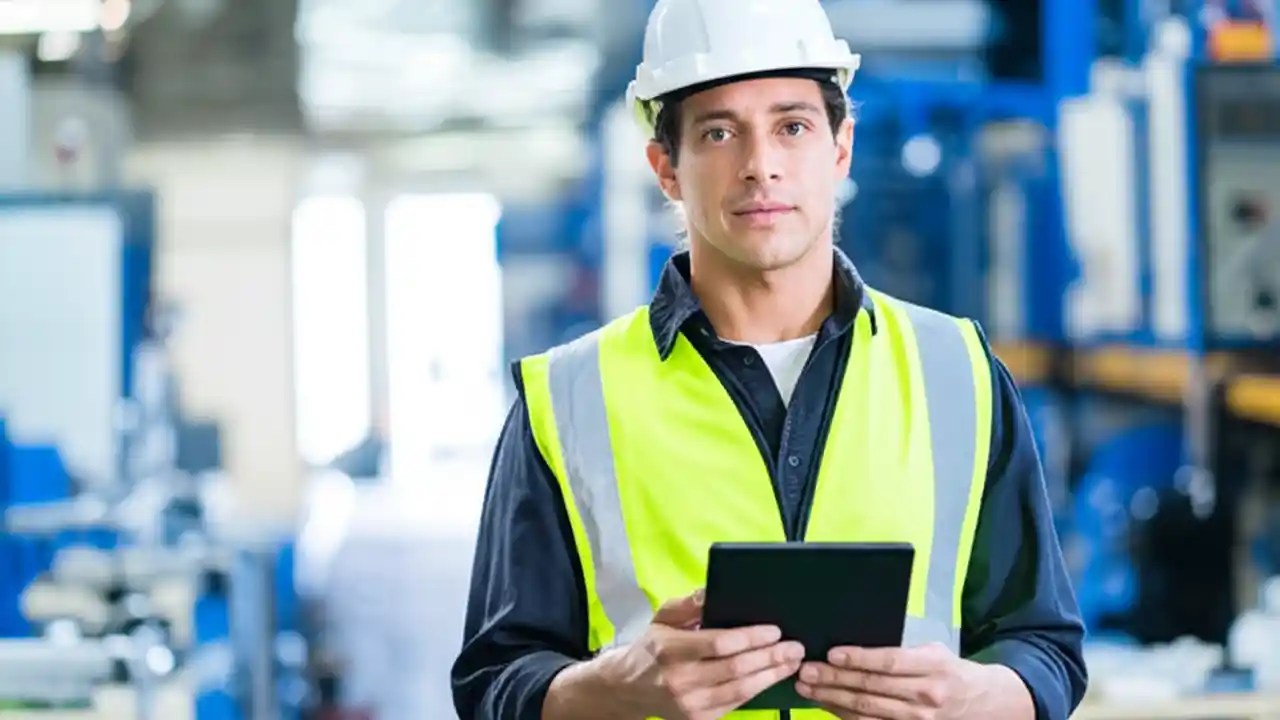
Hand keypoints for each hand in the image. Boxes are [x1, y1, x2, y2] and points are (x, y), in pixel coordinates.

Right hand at [600, 589, 805, 719]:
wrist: (628, 689)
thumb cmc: (651, 648)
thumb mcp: (662, 618)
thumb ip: (688, 604)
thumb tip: (713, 592)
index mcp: (670, 650)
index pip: (718, 644)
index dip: (750, 637)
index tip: (774, 630)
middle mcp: (680, 680)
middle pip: (736, 668)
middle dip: (770, 657)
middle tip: (794, 647)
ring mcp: (690, 705)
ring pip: (741, 690)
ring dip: (771, 676)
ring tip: (792, 662)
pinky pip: (735, 704)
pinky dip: (757, 690)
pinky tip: (773, 677)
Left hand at [794, 643, 1010, 719]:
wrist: (983, 704)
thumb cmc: (951, 670)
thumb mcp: (934, 651)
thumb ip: (902, 651)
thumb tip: (857, 647)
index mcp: (932, 667)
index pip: (889, 662)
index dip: (859, 658)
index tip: (832, 653)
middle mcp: (925, 695)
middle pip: (872, 688)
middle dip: (835, 679)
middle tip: (807, 670)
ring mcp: (918, 719)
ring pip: (867, 711)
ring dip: (833, 699)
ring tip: (808, 687)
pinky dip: (845, 716)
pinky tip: (826, 705)